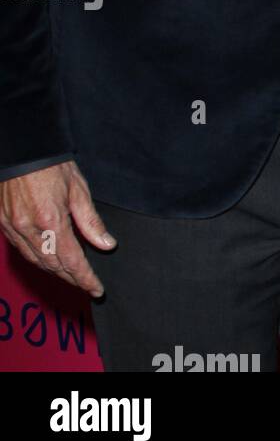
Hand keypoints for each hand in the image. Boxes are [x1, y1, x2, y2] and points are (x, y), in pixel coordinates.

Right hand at [0, 161, 114, 297]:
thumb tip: (107, 244)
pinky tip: (48, 262)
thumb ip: (91, 221)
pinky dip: (38, 260)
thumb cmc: (53, 166)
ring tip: (72, 278)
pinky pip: (22, 250)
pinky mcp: (3, 225)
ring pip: (35, 261)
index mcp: (51, 220)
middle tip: (87, 286)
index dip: (84, 277)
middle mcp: (28, 229)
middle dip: (71, 278)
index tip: (96, 289)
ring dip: (54, 272)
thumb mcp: (79, 189)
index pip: (71, 260)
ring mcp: (13, 228)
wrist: (23, 151)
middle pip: (52, 265)